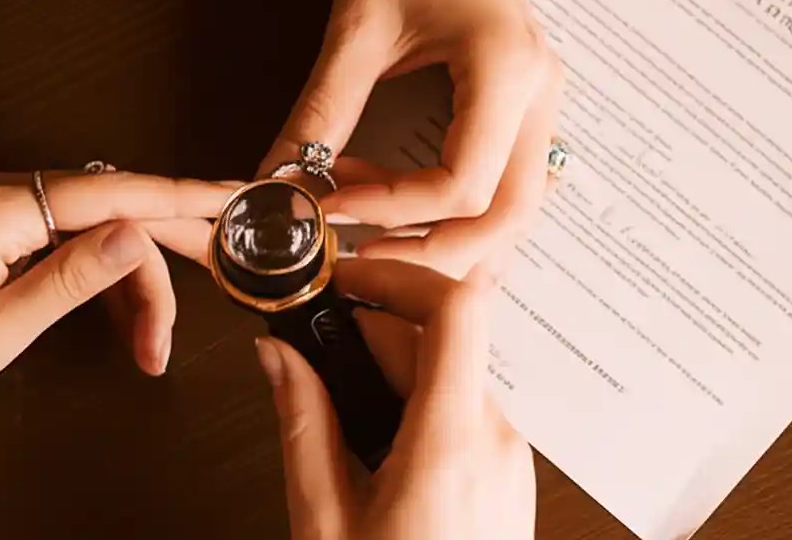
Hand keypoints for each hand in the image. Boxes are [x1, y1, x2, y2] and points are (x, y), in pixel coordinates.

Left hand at [0, 167, 235, 438]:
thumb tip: (138, 233)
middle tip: (199, 300)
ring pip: (87, 226)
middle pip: (104, 210)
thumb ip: (72, 278)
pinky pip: (57, 233)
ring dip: (123, 280)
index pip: (109, 192)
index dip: (179, 196)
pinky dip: (90, 272)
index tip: (230, 195)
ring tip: (146, 346)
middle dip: (153, 264)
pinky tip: (115, 316)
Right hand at [254, 258, 535, 539]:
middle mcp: (496, 442)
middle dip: (374, 327)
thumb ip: (304, 425)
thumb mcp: (325, 519)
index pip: (452, 311)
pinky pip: (466, 407)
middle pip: (441, 339)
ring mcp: (511, 459)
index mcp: (450, 446)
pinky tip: (380, 436)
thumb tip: (279, 355)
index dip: (397, 276)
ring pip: (453, 370)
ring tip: (343, 401)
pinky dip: (420, 399)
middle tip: (317, 344)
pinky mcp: (510, 475)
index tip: (347, 278)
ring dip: (396, 366)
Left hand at [263, 0, 560, 276]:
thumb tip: (278, 178)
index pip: (463, 184)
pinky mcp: (522, 103)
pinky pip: (505, 181)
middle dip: (437, 251)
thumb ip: (321, 112)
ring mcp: (539, 101)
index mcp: (506, 70)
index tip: (331, 205)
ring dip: (450, 237)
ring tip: (377, 231)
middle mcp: (538, 93)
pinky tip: (400, 199)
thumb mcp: (356, 29)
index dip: (392, 210)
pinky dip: (457, 211)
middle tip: (364, 254)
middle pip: (509, 216)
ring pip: (516, 208)